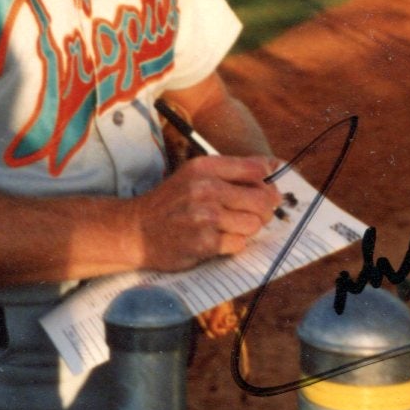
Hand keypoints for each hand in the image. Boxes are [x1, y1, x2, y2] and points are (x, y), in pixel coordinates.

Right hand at [135, 155, 282, 271]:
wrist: (136, 230)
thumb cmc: (171, 202)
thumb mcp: (195, 174)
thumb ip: (233, 168)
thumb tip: (273, 164)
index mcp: (205, 167)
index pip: (256, 170)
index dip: (267, 184)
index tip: (263, 192)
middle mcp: (205, 188)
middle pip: (262, 199)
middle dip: (263, 210)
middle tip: (250, 215)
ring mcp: (204, 216)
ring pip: (253, 224)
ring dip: (246, 229)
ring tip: (229, 228)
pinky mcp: (203, 242)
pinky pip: (239, 244)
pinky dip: (232, 245)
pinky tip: (217, 240)